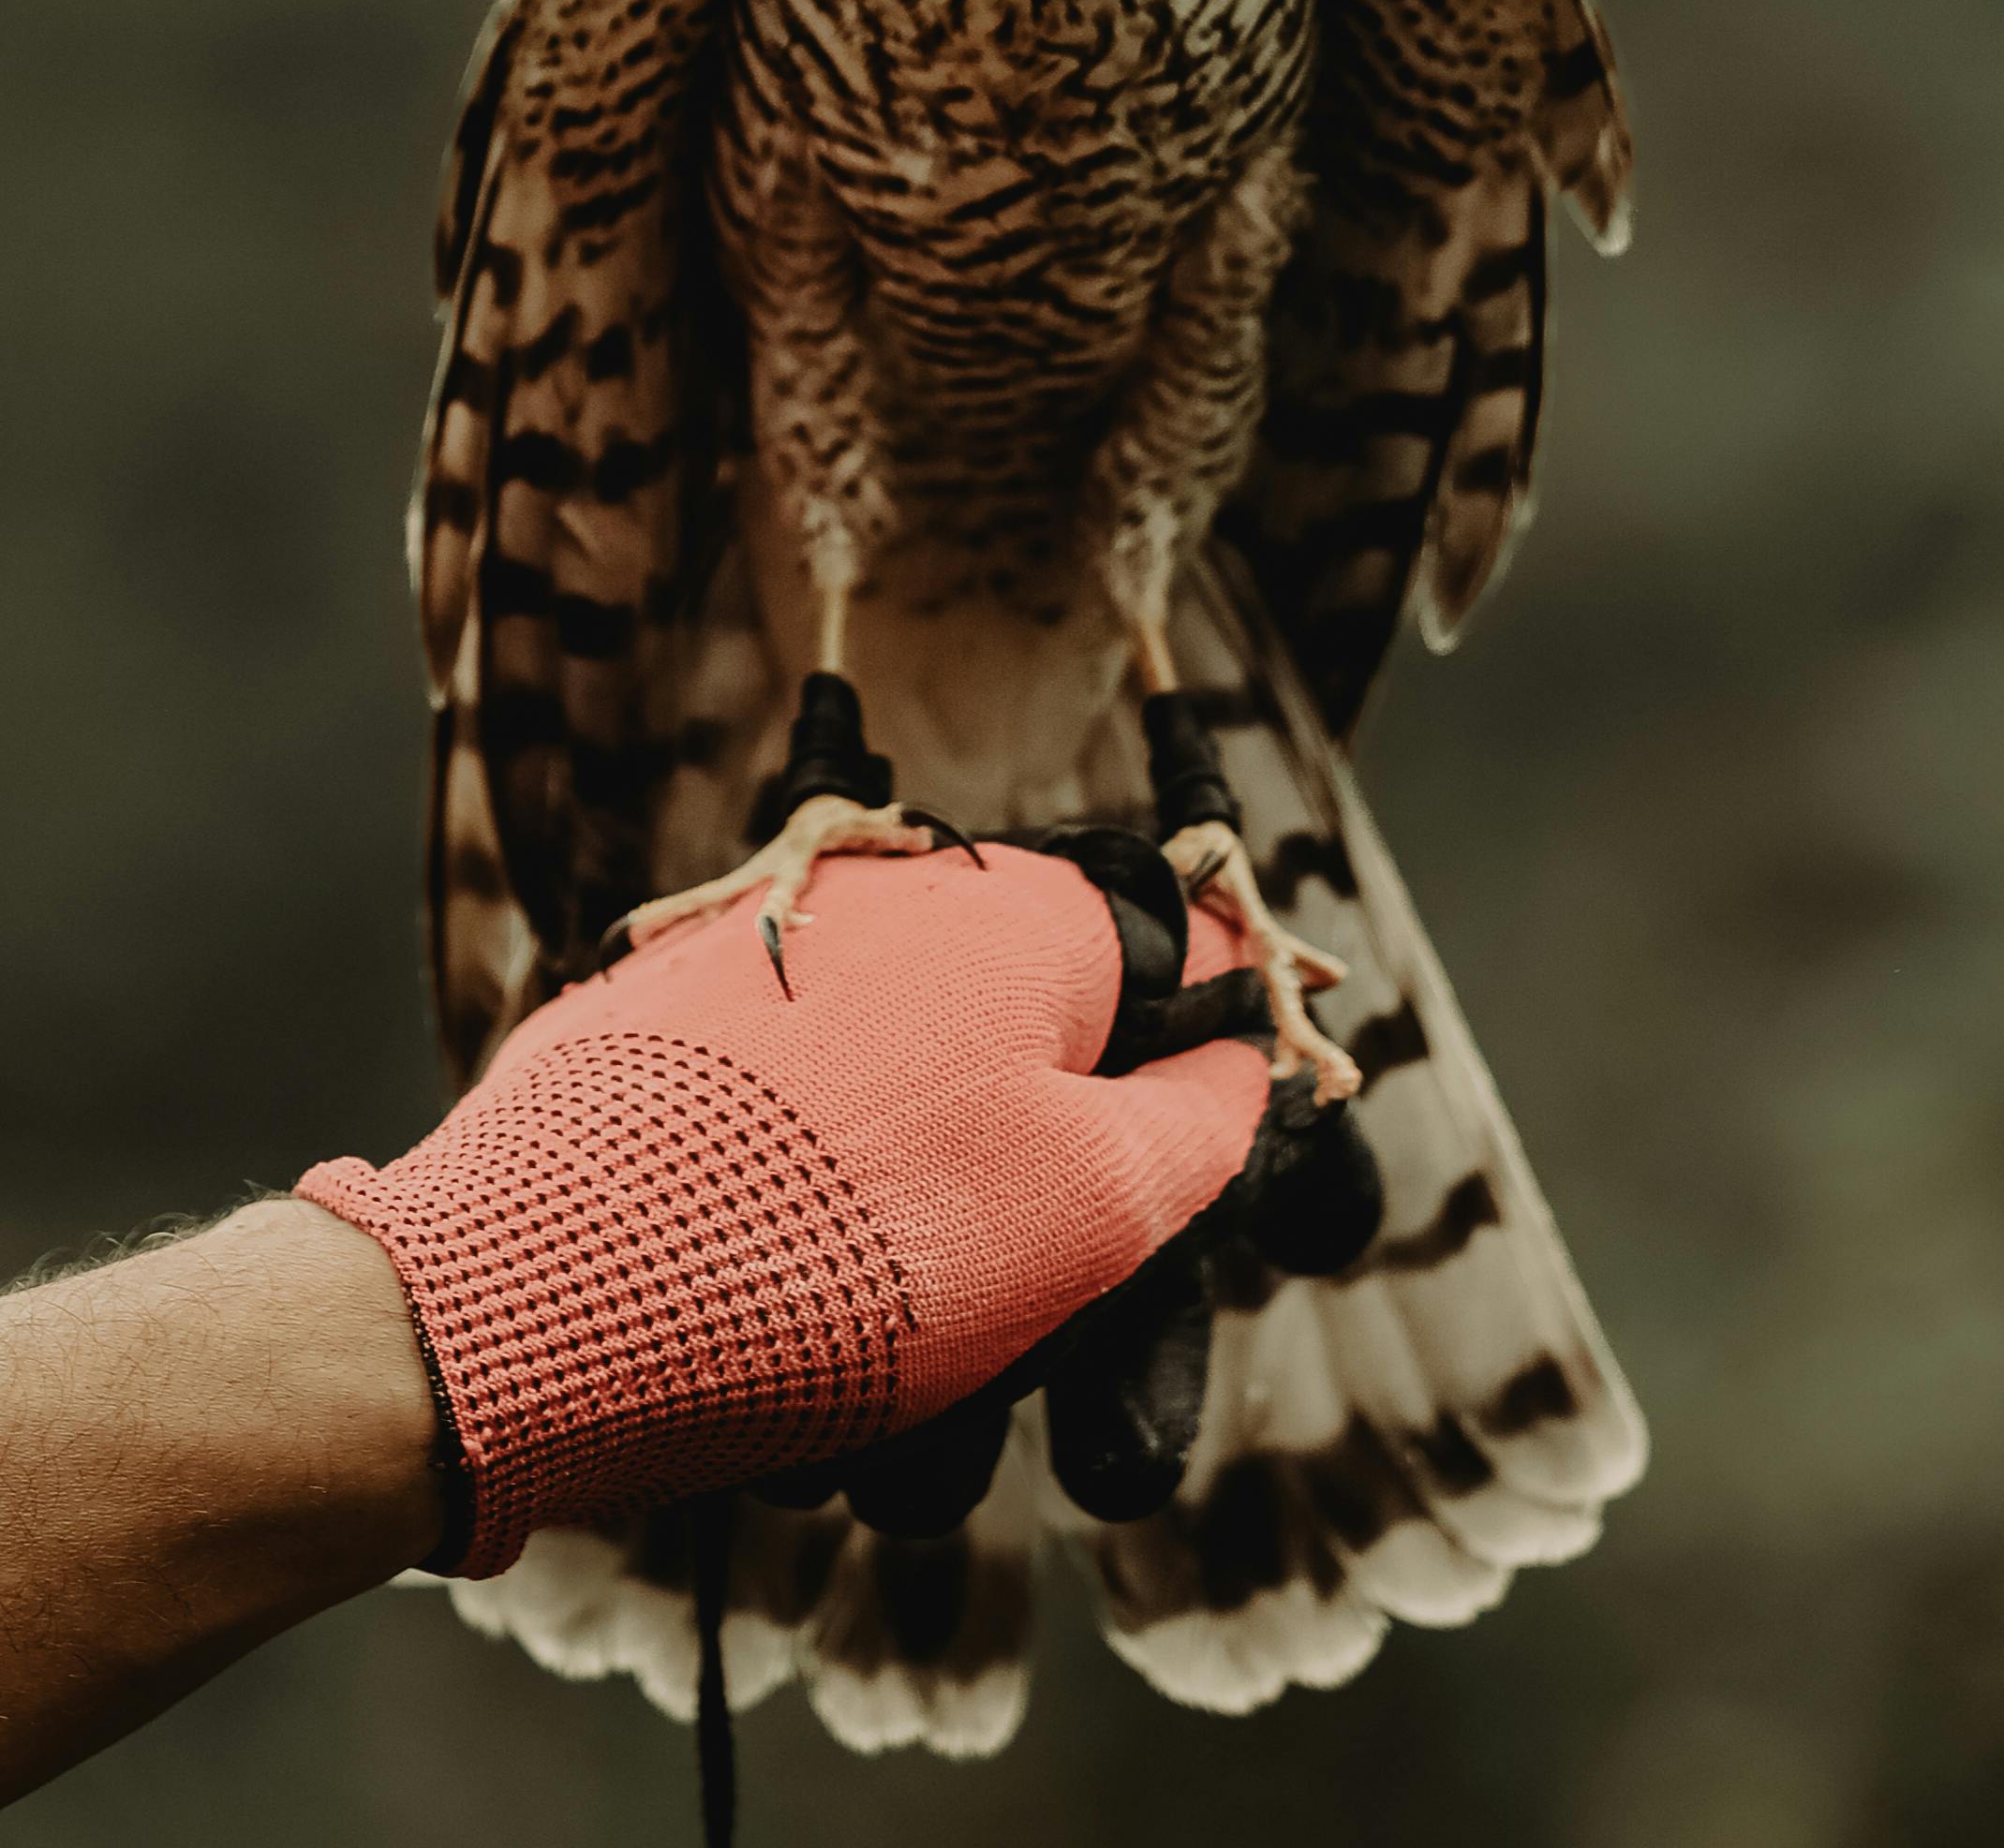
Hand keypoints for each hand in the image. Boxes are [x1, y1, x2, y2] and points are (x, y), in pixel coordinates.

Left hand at [299, 837, 1286, 1575]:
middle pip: (1033, 1065)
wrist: (527, 1294)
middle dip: (1053, 1228)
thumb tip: (1237, 1063)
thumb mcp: (1093, 1202)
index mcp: (1014, 914)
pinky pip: (793, 1151)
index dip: (1226, 1039)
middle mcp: (890, 913)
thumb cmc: (858, 1241)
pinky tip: (786, 1392)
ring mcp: (763, 978)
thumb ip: (1196, 1123)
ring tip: (890, 1440)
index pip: (1175, 942)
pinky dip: (813, 1255)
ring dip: (929, 1286)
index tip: (1235, 1127)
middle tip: (1047, 1371)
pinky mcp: (662, 1054)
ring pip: (909, 1141)